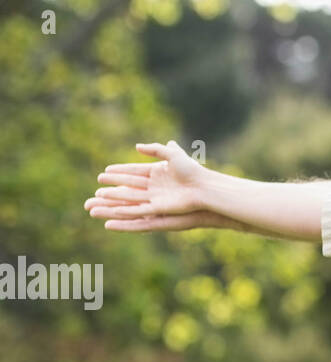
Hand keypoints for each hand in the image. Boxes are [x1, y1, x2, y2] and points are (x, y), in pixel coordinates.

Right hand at [85, 140, 214, 231]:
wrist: (205, 187)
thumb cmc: (193, 171)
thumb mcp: (174, 155)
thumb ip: (156, 150)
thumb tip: (137, 146)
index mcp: (157, 174)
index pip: (133, 172)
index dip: (119, 172)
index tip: (104, 171)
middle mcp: (154, 187)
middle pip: (128, 189)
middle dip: (111, 190)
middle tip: (94, 191)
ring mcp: (155, 199)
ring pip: (129, 202)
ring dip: (113, 203)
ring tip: (94, 206)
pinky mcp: (158, 210)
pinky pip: (137, 213)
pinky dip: (124, 214)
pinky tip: (111, 215)